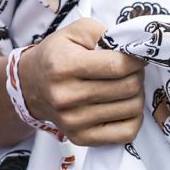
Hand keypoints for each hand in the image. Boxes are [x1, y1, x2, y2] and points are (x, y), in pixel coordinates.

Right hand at [16, 17, 144, 145]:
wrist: (31, 86)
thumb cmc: (57, 56)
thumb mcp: (75, 32)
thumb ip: (105, 34)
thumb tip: (134, 49)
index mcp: (64, 66)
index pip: (117, 66)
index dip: (136, 60)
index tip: (138, 56)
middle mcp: (66, 96)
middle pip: (128, 87)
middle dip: (136, 75)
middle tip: (130, 70)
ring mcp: (73, 121)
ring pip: (131, 108)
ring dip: (136, 95)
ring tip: (124, 86)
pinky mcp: (81, 137)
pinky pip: (126, 132)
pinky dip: (133, 118)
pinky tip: (122, 106)